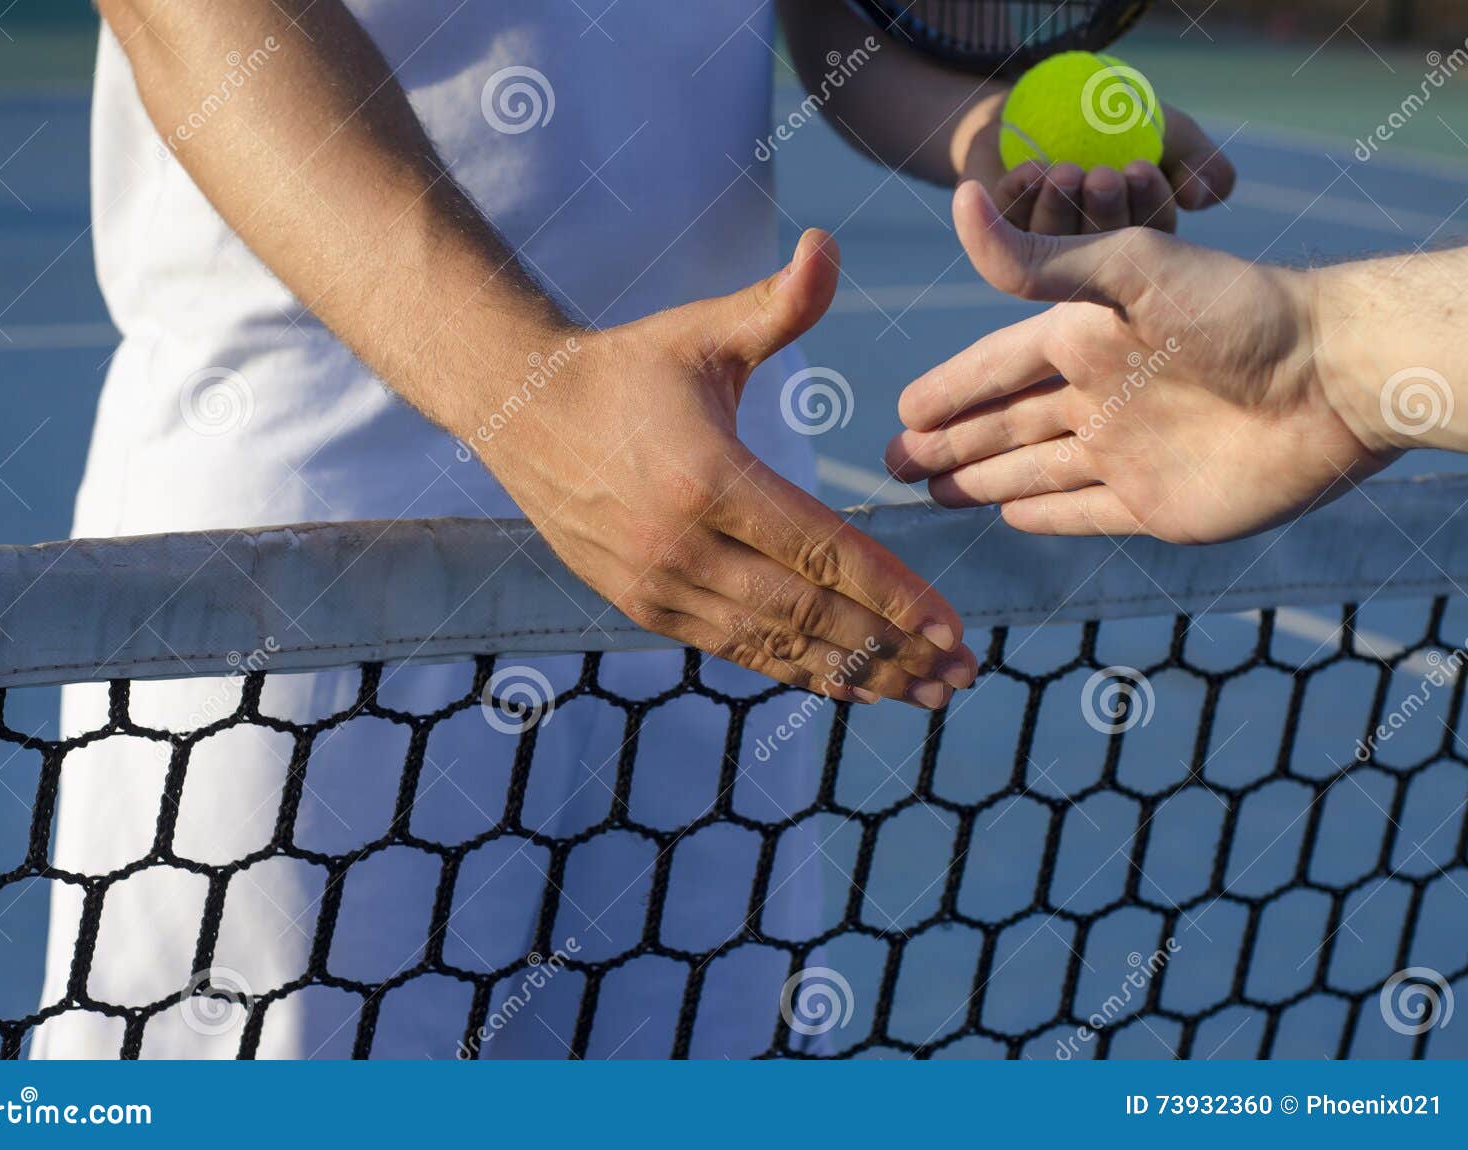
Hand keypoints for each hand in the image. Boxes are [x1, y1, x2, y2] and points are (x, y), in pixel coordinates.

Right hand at [480, 230, 975, 707]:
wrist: (520, 412)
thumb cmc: (626, 368)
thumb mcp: (701, 333)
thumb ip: (776, 304)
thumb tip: (829, 245)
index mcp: (708, 479)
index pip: (822, 551)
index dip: (892, 596)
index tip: (952, 628)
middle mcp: (682, 547)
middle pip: (809, 614)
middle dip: (893, 649)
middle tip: (960, 674)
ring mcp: (659, 585)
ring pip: (775, 645)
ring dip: (855, 673)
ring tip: (923, 693)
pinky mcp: (642, 606)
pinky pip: (734, 649)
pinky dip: (796, 672)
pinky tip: (849, 685)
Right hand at [886, 184, 1395, 542]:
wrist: (1334, 379)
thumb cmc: (1236, 313)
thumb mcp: (1130, 270)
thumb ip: (1039, 260)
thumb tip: (960, 199)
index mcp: (1086, 341)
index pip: (995, 369)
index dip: (947, 390)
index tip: (901, 412)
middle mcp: (1099, 397)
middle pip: (1005, 426)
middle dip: (949, 443)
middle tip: (897, 463)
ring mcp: (1125, 455)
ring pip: (1034, 470)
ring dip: (983, 479)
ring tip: (935, 493)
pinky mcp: (1157, 506)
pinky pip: (1084, 512)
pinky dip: (1045, 515)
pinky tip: (1011, 514)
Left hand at [962, 101, 1235, 233]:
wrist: (1043, 100)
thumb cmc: (1114, 121)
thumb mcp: (1169, 133)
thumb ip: (1200, 161)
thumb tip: (1200, 197)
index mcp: (1139, 240)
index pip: (1151, 239)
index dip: (1146, 207)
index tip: (1141, 169)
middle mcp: (1091, 256)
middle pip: (1098, 254)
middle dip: (1103, 215)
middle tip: (1100, 177)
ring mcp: (1042, 249)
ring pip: (1050, 247)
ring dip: (1058, 210)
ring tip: (1063, 172)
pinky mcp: (998, 234)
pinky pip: (1007, 228)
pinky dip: (1019, 198)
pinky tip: (1031, 170)